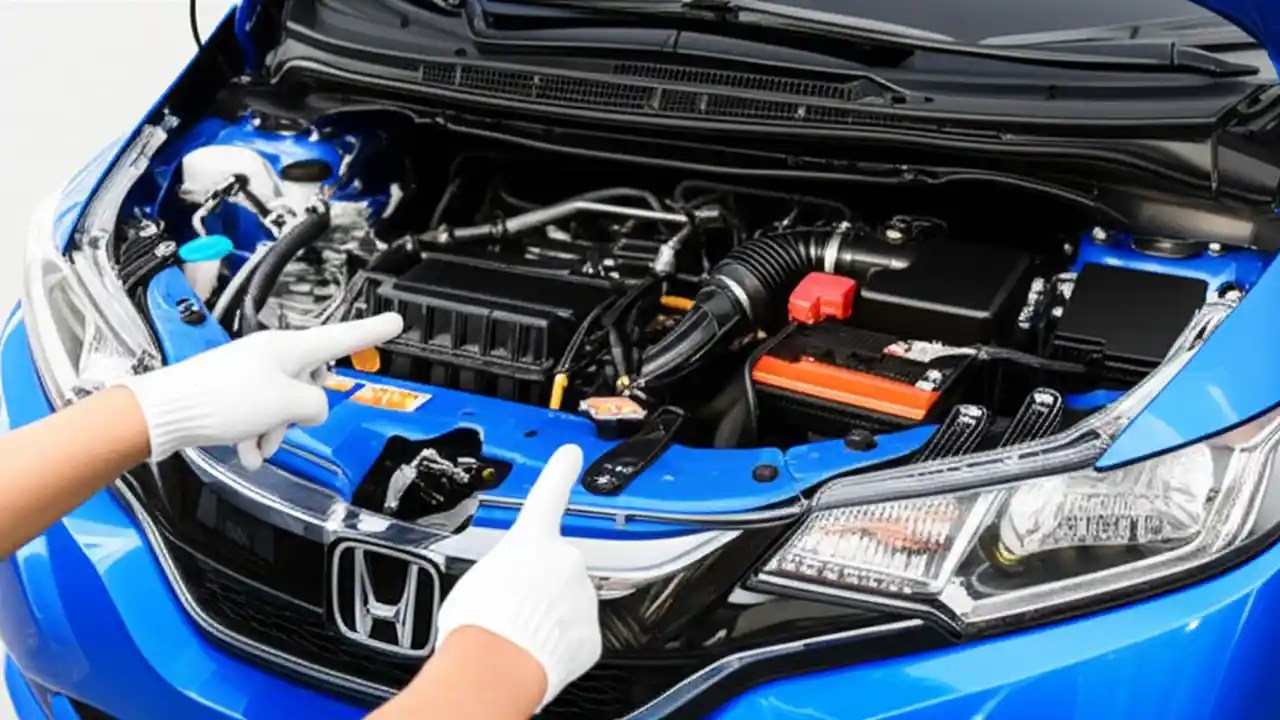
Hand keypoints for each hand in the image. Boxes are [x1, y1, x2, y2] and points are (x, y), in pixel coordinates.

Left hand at [121, 313, 402, 468]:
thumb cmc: (221, 400)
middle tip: (285, 424)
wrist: (166, 413)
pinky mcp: (233, 392)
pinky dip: (257, 434)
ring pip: (285, 404)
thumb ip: (316, 404)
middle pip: (311, 381)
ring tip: (257, 444)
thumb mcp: (287, 404)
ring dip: (276, 430)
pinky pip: (261, 414)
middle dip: (303, 411)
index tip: (396, 323)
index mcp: (288, 347)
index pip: (341, 337)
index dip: (371, 332)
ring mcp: (251, 372)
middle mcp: (271, 355)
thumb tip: (314, 408)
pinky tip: (245, 450)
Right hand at [434, 444, 602, 709]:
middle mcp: (564, 560)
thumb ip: (501, 574)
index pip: (549, 494)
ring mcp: (582, 596)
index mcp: (530, 541)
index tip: (573, 453)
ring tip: (519, 638)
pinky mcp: (592, 634)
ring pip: (567, 605)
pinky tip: (538, 655)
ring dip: (548, 618)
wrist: (497, 667)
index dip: (561, 471)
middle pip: (554, 571)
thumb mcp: (476, 582)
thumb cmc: (476, 625)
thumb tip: (504, 589)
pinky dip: (561, 646)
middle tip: (512, 613)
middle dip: (539, 589)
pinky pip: (575, 637)